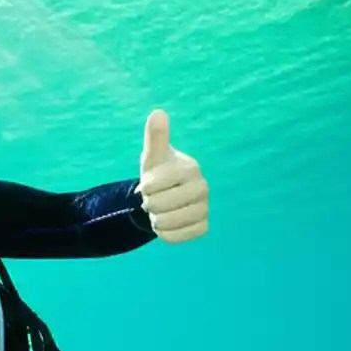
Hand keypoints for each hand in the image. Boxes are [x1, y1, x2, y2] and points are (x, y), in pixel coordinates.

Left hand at [139, 109, 208, 243]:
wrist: (166, 196)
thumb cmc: (158, 172)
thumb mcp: (153, 156)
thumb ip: (155, 137)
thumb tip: (157, 113)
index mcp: (191, 168)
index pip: (153, 185)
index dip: (145, 186)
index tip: (151, 182)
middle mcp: (203, 188)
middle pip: (159, 205)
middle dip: (149, 203)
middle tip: (155, 197)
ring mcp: (205, 209)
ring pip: (166, 223)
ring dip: (155, 219)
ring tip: (160, 210)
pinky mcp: (202, 228)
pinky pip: (176, 238)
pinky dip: (165, 234)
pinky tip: (168, 223)